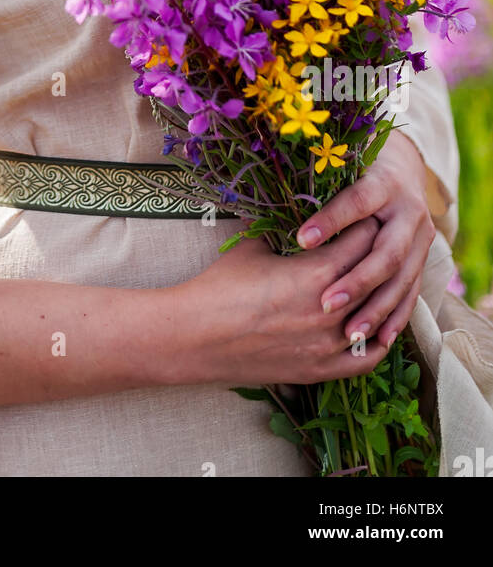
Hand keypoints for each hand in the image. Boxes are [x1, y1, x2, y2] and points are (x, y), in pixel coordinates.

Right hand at [172, 216, 390, 386]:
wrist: (197, 335)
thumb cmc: (222, 285)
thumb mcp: (253, 245)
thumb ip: (281, 227)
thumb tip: (290, 208)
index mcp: (317, 273)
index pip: (363, 240)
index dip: (366, 224)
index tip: (366, 216)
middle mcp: (331, 310)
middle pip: (375, 276)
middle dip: (378, 256)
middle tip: (378, 243)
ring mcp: (328, 345)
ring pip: (377, 317)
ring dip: (381, 297)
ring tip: (379, 281)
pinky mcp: (321, 370)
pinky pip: (366, 360)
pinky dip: (378, 343)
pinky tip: (379, 329)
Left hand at [296, 128, 435, 350]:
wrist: (403, 167)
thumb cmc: (355, 169)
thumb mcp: (336, 171)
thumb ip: (309, 188)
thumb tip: (259, 203)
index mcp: (383, 182)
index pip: (357, 202)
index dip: (330, 221)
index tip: (301, 239)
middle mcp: (408, 210)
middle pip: (387, 251)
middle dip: (358, 281)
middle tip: (325, 303)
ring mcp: (421, 237)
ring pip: (402, 279)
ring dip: (376, 308)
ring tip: (349, 333)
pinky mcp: (423, 258)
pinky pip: (412, 293)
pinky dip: (396, 317)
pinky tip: (377, 340)